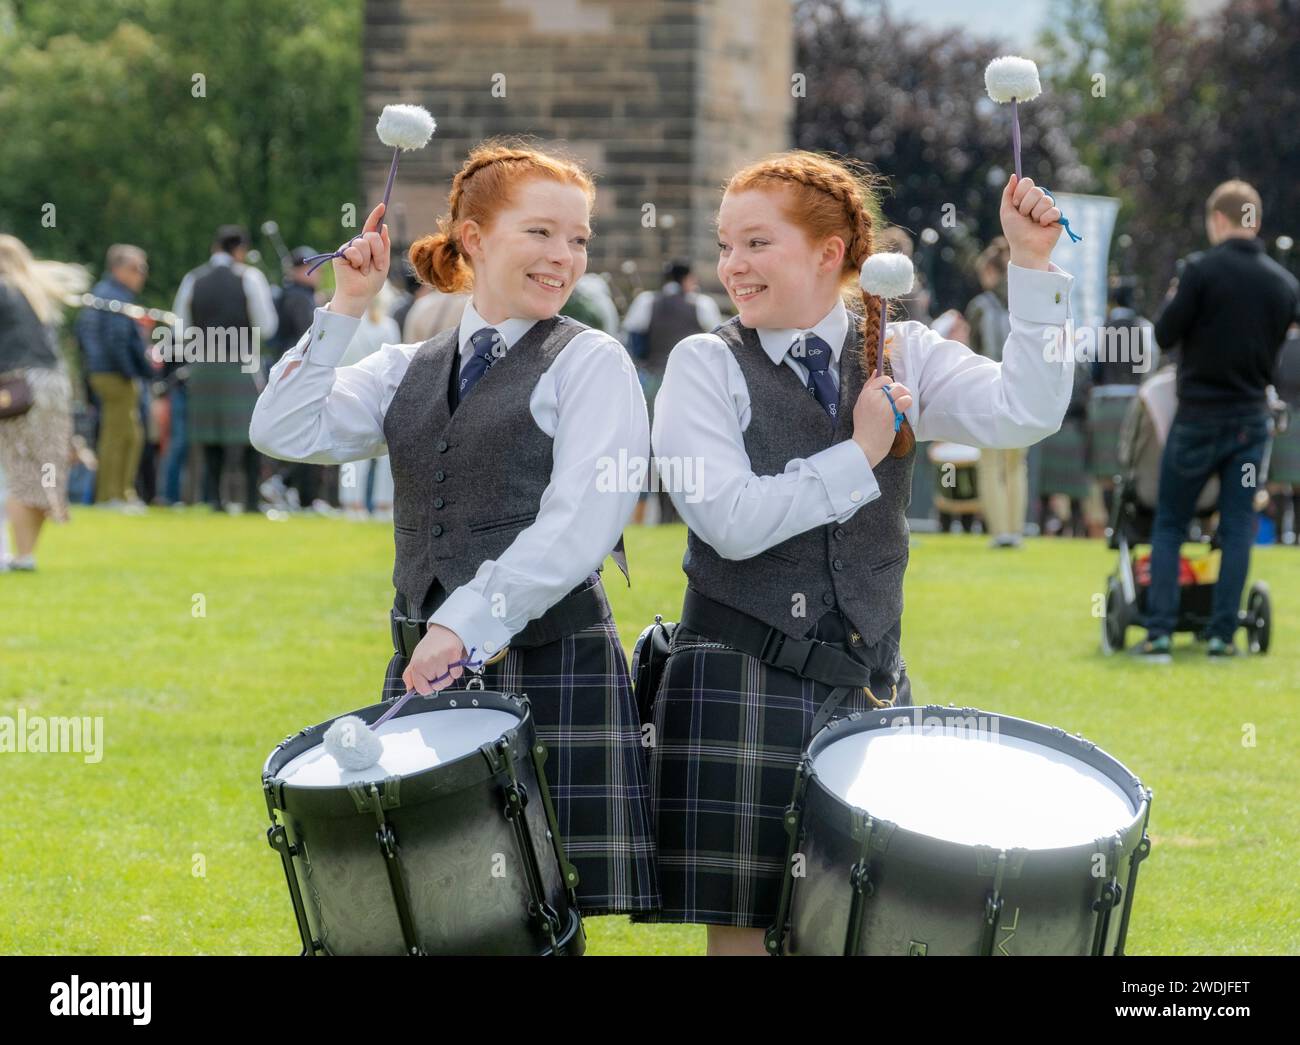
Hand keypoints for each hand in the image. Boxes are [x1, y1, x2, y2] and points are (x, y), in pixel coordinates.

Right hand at [328, 202, 390, 317]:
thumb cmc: (371, 282)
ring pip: (363, 243)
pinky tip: (355, 269)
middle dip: (378, 252)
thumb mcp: (383, 264)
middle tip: (377, 266)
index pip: (372, 228)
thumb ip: (384, 246)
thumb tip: (383, 227)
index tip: (382, 205)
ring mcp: (349, 247)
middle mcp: (359, 244)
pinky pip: (353, 250)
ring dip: (368, 260)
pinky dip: (358, 262)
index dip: (376, 216)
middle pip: (372, 235)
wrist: (359, 294)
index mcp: (370, 246)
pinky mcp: (341, 253)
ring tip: (364, 270)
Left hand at [402, 623, 467, 695]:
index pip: (421, 689)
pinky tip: (452, 661)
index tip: (430, 681)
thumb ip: (410, 675)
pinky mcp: (452, 656)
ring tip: (445, 663)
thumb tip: (409, 688)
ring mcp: (440, 659)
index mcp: (416, 665)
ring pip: (447, 681)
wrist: (445, 629)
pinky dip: (456, 670)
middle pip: (436, 686)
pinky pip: (456, 674)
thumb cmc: (432, 644)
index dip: (428, 688)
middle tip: (439, 667)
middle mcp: (426, 662)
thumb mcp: (416, 658)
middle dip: (439, 680)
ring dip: (448, 675)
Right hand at [852, 374, 913, 467]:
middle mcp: (873, 397)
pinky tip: (903, 408)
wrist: (865, 446)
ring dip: (905, 395)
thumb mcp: (860, 405)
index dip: (889, 384)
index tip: (890, 393)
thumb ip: (868, 388)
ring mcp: (882, 405)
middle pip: (892, 384)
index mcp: (865, 394)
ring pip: (900, 390)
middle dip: (899, 390)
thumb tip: (876, 371)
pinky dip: (907, 402)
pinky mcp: (891, 413)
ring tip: (903, 403)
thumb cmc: (864, 427)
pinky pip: (905, 400)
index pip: (881, 379)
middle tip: (899, 399)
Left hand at [1000, 174, 1060, 270]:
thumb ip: (1008, 193)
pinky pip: (1053, 210)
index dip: (1021, 192)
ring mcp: (1048, 207)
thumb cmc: (1015, 232)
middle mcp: (1038, 200)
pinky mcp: (1058, 216)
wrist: (1025, 248)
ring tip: (1034, 223)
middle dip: (1027, 205)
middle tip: (1025, 216)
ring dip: (1036, 214)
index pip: (1027, 182)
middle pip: (1036, 190)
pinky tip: (1042, 226)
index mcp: (1026, 197)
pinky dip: (1044, 220)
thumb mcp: (1006, 211)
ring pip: (1046, 200)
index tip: (1016, 204)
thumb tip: (1014, 175)